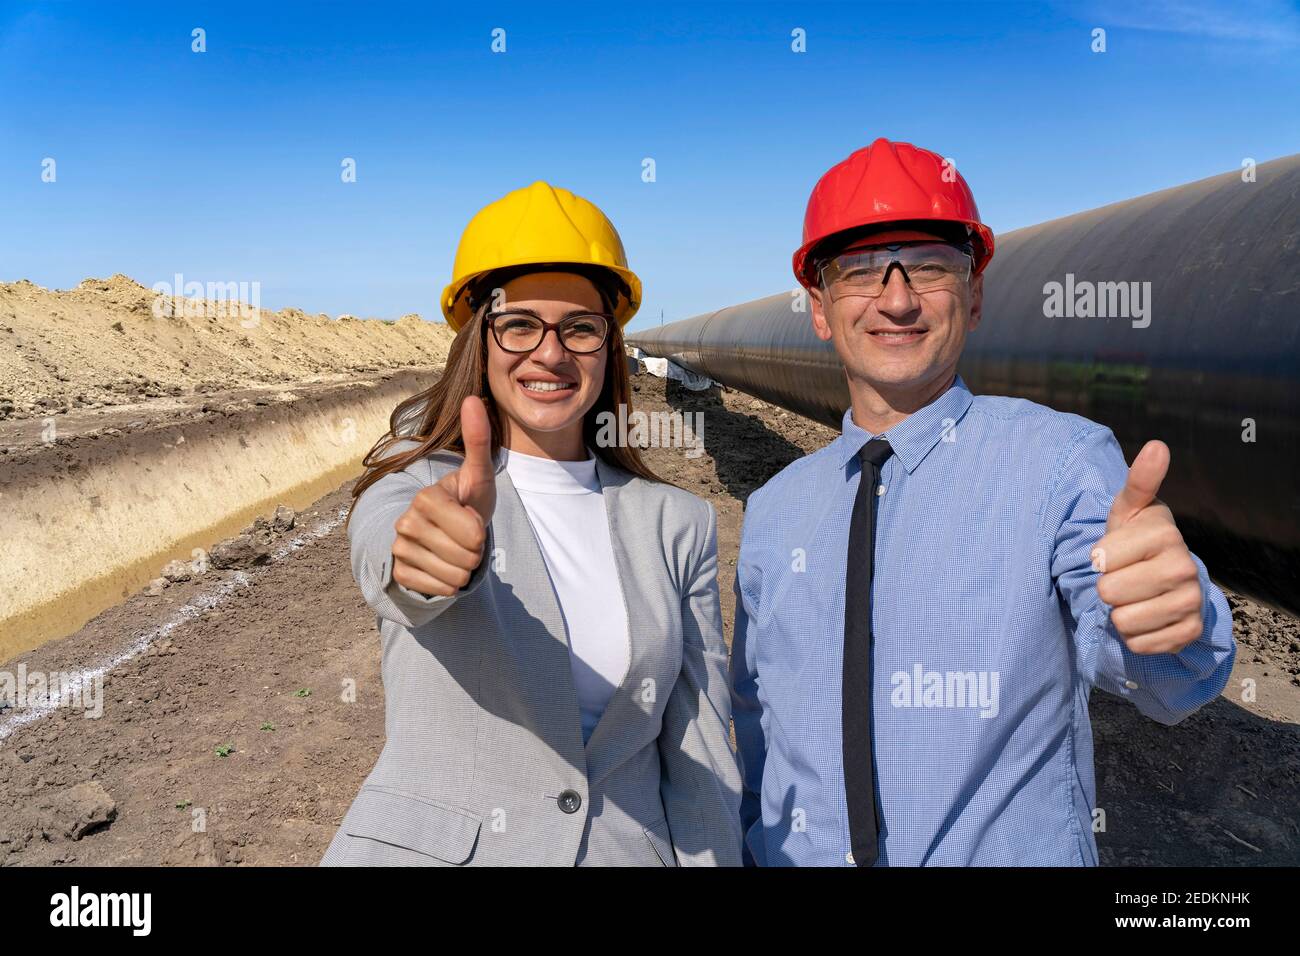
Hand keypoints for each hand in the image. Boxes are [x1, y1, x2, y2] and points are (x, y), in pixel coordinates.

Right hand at [390, 396, 495, 596]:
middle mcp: (406, 522)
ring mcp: (399, 548)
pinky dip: (448, 583)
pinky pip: (439, 589)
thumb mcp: (479, 474)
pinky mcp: (398, 573)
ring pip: (453, 576)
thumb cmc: (468, 501)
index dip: (481, 532)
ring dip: (462, 568)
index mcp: (427, 498)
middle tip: (464, 537)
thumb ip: (478, 439)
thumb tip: (471, 398)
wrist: (446, 532)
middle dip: (473, 552)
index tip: (471, 518)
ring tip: (455, 550)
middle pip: (465, 557)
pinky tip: (441, 566)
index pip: (474, 534)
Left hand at [1092, 440, 1202, 653]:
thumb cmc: (1134, 539)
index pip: (1101, 560)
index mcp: (1165, 534)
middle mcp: (1184, 567)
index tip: (1111, 553)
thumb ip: (1139, 481)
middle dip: (1107, 588)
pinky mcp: (1188, 632)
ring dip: (1119, 613)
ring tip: (1134, 596)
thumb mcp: (1129, 509)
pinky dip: (1134, 636)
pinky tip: (1146, 617)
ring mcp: (1190, 601)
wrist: (1164, 578)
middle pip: (1109, 593)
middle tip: (1124, 576)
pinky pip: (1139, 644)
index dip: (1099, 559)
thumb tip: (1157, 446)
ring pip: (1123, 621)